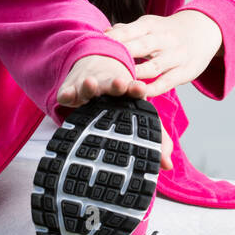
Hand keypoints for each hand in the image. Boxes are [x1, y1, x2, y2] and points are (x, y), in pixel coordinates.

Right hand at [56, 53, 172, 168]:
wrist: (95, 69)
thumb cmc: (120, 103)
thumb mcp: (138, 117)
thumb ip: (155, 139)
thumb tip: (167, 165)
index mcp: (128, 93)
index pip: (134, 90)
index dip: (136, 89)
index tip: (140, 88)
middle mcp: (109, 88)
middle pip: (113, 85)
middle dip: (116, 84)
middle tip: (118, 83)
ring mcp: (89, 87)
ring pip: (90, 85)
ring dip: (90, 85)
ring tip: (90, 84)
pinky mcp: (71, 89)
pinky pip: (68, 92)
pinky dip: (67, 93)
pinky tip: (66, 97)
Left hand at [103, 10, 222, 98]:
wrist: (204, 29)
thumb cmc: (168, 30)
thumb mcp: (151, 24)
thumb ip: (128, 30)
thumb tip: (105, 32)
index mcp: (153, 25)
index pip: (130, 31)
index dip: (114, 39)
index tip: (97, 46)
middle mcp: (165, 39)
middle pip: (141, 47)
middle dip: (123, 56)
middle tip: (103, 68)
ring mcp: (177, 56)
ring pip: (154, 67)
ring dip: (137, 75)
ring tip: (119, 84)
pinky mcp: (186, 71)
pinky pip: (167, 82)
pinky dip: (153, 89)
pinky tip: (140, 94)